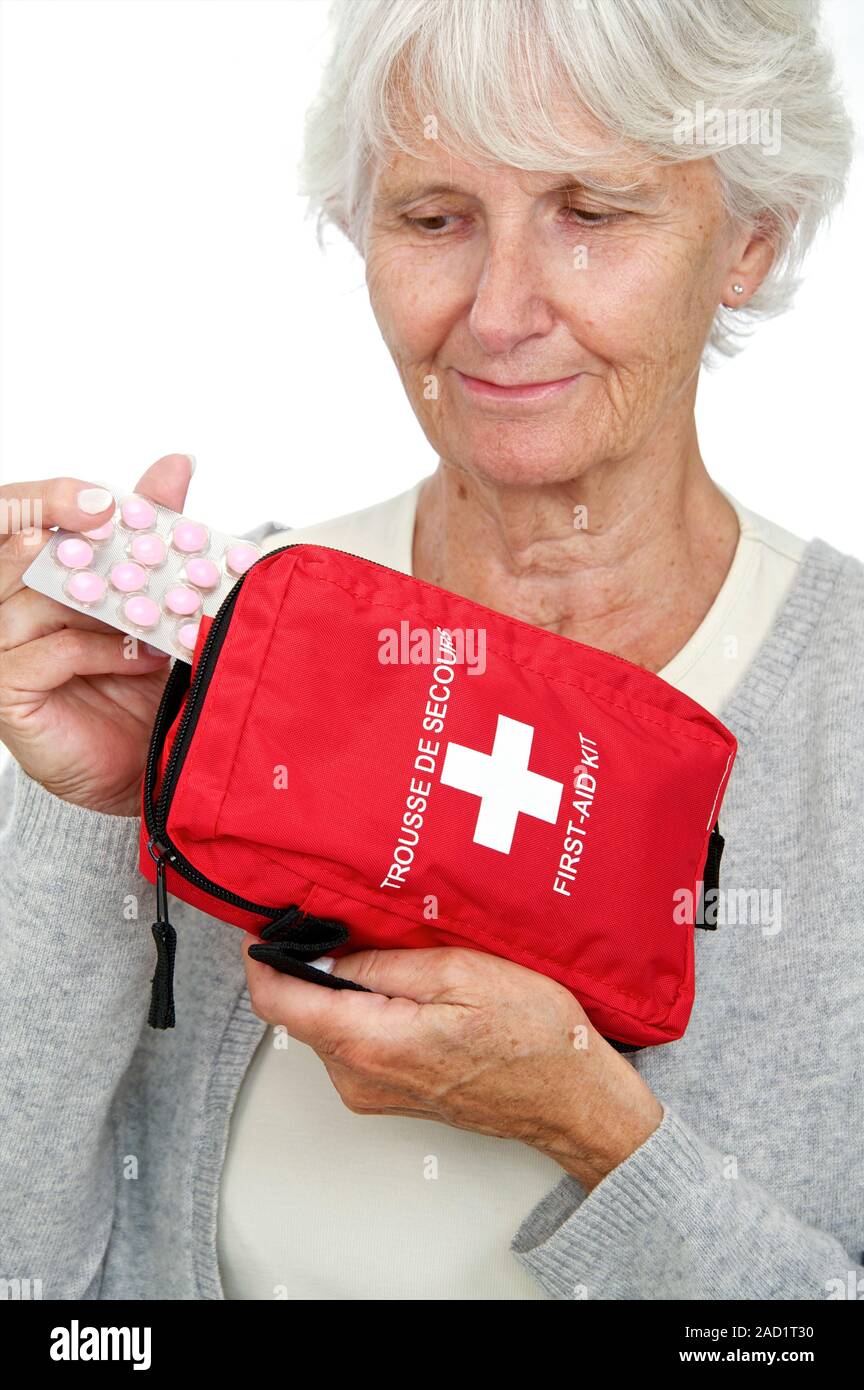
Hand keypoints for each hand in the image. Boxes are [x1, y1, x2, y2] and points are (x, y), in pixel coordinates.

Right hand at [0, 454, 194, 814]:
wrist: (148, 757)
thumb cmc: (139, 673)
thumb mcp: (150, 591)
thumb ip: (151, 528)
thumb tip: (177, 462)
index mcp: (24, 568)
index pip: (12, 511)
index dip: (49, 498)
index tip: (105, 502)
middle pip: (12, 546)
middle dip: (66, 533)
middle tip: (116, 529)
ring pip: (36, 598)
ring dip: (105, 603)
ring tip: (157, 617)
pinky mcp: (6, 690)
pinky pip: (51, 651)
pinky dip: (103, 650)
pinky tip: (142, 657)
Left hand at [243, 942, 663, 1190]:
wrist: (572, 1099)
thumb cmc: (532, 1036)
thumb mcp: (459, 972)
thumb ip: (381, 966)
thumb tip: (324, 956)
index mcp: (369, 1044)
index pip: (278, 1003)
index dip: (262, 958)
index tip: (263, 924)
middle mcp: (358, 1079)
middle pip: (300, 1013)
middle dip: (310, 966)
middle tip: (342, 923)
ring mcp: (372, 1093)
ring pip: (328, 1026)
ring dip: (342, 988)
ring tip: (390, 955)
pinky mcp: (388, 1095)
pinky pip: (354, 1043)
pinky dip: (363, 1011)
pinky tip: (404, 989)